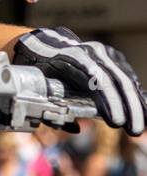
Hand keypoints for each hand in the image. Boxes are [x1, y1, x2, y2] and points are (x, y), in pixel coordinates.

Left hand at [14, 27, 146, 134]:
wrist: (45, 44)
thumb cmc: (39, 69)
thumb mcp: (38, 85)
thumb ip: (51, 107)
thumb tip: (75, 128)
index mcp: (72, 58)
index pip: (96, 81)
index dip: (109, 102)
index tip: (116, 123)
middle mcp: (93, 52)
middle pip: (117, 81)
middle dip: (128, 108)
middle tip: (135, 131)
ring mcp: (106, 53)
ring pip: (126, 79)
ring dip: (136, 104)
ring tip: (141, 126)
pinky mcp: (114, 57)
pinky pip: (128, 77)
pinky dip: (136, 95)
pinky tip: (142, 111)